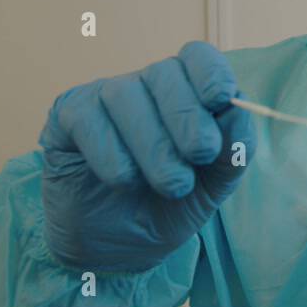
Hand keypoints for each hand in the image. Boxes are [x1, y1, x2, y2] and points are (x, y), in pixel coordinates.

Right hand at [38, 41, 255, 272]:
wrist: (118, 248)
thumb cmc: (168, 206)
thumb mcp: (213, 185)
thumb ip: (233, 150)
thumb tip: (238, 109)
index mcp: (187, 92)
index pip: (198, 57)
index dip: (210, 72)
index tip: (221, 99)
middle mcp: (145, 86)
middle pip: (165, 73)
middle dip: (187, 116)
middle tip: (201, 154)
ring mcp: (104, 97)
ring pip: (124, 95)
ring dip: (153, 144)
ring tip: (171, 185)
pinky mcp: (67, 117)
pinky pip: (87, 119)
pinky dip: (111, 153)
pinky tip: (124, 181)